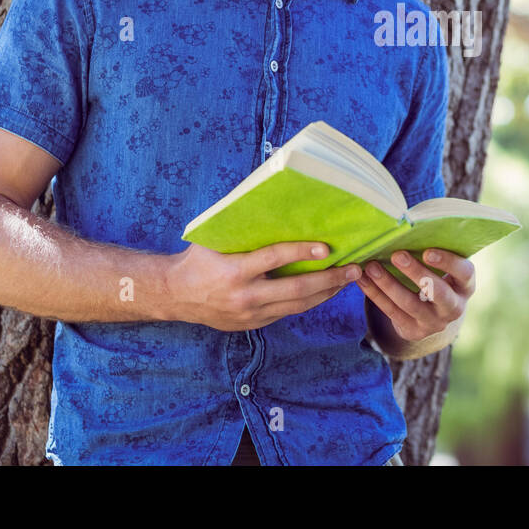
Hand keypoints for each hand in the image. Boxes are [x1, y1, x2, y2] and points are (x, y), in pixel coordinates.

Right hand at [165, 241, 360, 330]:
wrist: (174, 296)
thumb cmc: (198, 259)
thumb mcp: (215, 240)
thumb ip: (243, 229)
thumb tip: (272, 203)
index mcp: (234, 271)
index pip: (274, 259)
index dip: (301, 253)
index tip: (327, 248)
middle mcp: (245, 296)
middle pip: (296, 290)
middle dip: (329, 280)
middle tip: (354, 269)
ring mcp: (251, 315)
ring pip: (298, 306)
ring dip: (326, 292)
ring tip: (348, 280)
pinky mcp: (254, 325)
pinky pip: (288, 312)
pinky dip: (309, 301)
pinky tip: (325, 290)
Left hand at [357, 248, 474, 344]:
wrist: (433, 315)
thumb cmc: (436, 278)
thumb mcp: (444, 269)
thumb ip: (433, 254)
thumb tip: (407, 228)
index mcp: (465, 286)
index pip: (464, 273)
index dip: (448, 262)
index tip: (428, 251)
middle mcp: (454, 307)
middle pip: (438, 292)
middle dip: (416, 273)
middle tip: (397, 255)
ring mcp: (434, 322)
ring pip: (410, 304)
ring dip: (388, 284)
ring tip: (371, 266)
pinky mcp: (413, 331)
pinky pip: (391, 312)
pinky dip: (375, 294)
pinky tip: (362, 280)